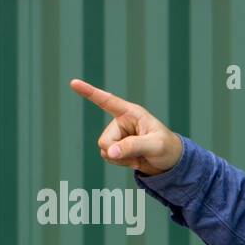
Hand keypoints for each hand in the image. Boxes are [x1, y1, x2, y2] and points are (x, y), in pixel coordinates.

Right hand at [69, 78, 183, 175]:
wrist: (170, 162)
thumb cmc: (167, 148)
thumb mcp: (154, 146)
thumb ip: (132, 147)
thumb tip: (110, 152)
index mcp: (131, 113)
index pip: (107, 101)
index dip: (90, 92)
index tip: (73, 82)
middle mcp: (121, 122)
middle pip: (104, 140)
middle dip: (117, 152)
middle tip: (137, 155)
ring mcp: (118, 136)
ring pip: (104, 150)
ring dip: (120, 159)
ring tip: (138, 157)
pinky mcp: (117, 148)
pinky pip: (108, 157)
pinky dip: (121, 163)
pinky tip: (134, 161)